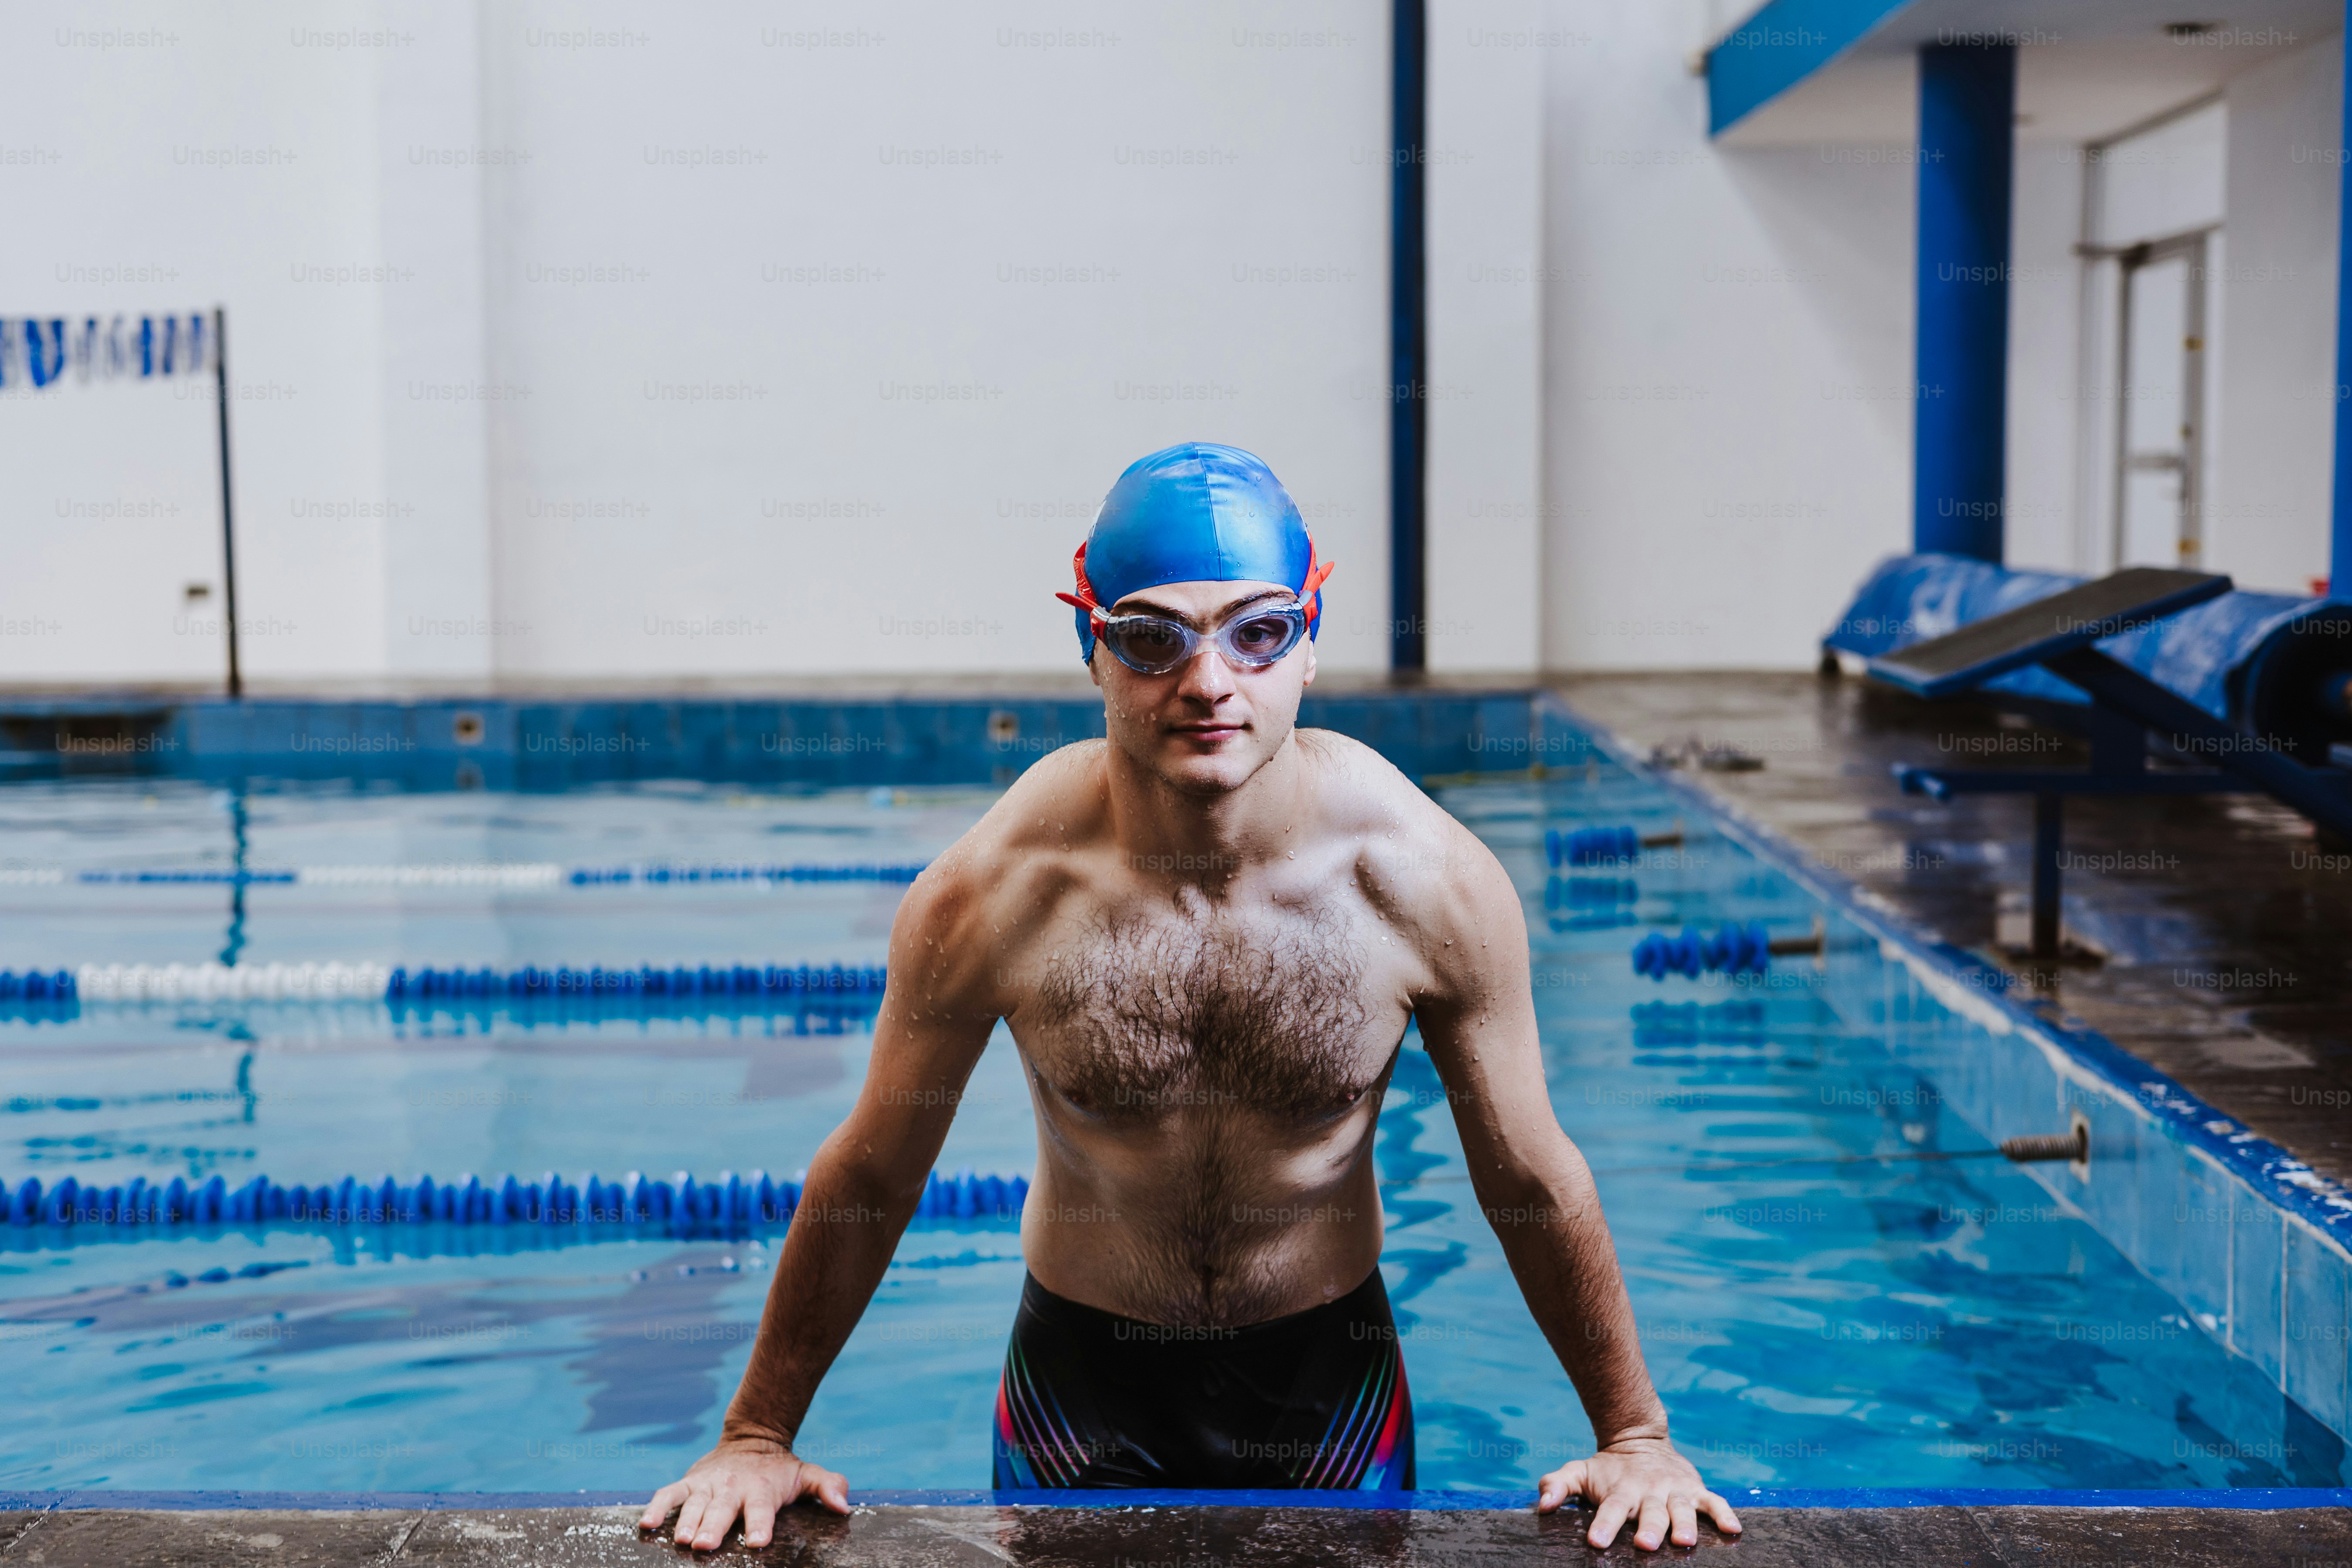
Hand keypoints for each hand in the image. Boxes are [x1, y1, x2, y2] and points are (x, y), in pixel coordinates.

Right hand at [638, 1431, 848, 1551]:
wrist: (753, 1438)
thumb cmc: (779, 1470)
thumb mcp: (806, 1475)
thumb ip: (827, 1486)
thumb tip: (843, 1506)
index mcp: (762, 1489)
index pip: (762, 1509)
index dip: (760, 1525)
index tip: (758, 1541)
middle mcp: (733, 1487)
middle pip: (722, 1510)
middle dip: (713, 1527)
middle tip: (703, 1545)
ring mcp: (708, 1485)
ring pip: (695, 1503)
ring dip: (686, 1520)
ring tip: (681, 1537)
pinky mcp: (690, 1482)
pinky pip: (670, 1494)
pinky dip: (657, 1507)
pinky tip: (646, 1524)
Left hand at [1536, 1437, 1741, 1550]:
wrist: (1639, 1441)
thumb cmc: (1606, 1470)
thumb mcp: (1579, 1472)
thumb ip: (1558, 1485)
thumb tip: (1541, 1504)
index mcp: (1620, 1491)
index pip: (1611, 1509)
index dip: (1605, 1525)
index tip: (1596, 1541)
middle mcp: (1649, 1492)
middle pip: (1650, 1513)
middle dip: (1649, 1529)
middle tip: (1646, 1544)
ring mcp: (1674, 1491)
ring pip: (1681, 1509)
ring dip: (1684, 1525)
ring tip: (1685, 1541)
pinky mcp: (1695, 1490)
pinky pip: (1713, 1502)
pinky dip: (1723, 1514)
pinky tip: (1733, 1530)